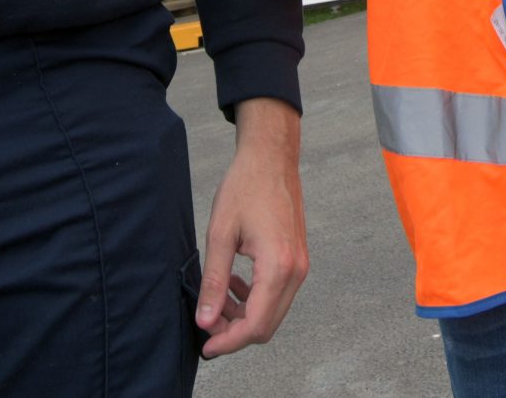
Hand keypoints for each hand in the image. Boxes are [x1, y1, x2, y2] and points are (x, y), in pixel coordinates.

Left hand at [196, 98, 307, 357]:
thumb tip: (205, 320)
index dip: (228, 341)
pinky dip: (255, 300)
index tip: (205, 346)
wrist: (271, 158)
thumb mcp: (220, 234)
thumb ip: (213, 282)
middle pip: (267, 325)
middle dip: (235, 332)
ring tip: (216, 299)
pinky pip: (278, 294)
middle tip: (207, 323)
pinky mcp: (297, 259)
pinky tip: (234, 284)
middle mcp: (296, 271)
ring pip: (273, 312)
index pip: (255, 324)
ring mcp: (300, 266)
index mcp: (278, 266)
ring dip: (244, 315)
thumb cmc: (245, 187)